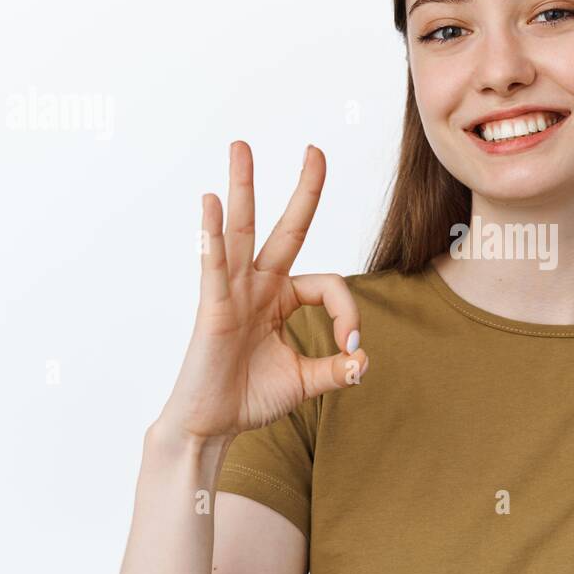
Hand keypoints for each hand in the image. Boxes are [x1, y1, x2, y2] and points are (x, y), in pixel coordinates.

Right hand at [152, 141, 367, 444]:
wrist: (210, 427)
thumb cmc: (249, 398)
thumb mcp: (305, 381)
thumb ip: (337, 369)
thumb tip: (364, 360)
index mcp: (281, 298)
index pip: (328, 286)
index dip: (348, 313)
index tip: (350, 347)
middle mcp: (257, 287)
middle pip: (285, 229)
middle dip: (303, 190)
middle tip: (315, 149)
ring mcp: (233, 293)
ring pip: (242, 231)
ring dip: (243, 187)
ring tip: (242, 146)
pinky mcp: (212, 308)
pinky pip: (214, 264)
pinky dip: (212, 233)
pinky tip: (212, 201)